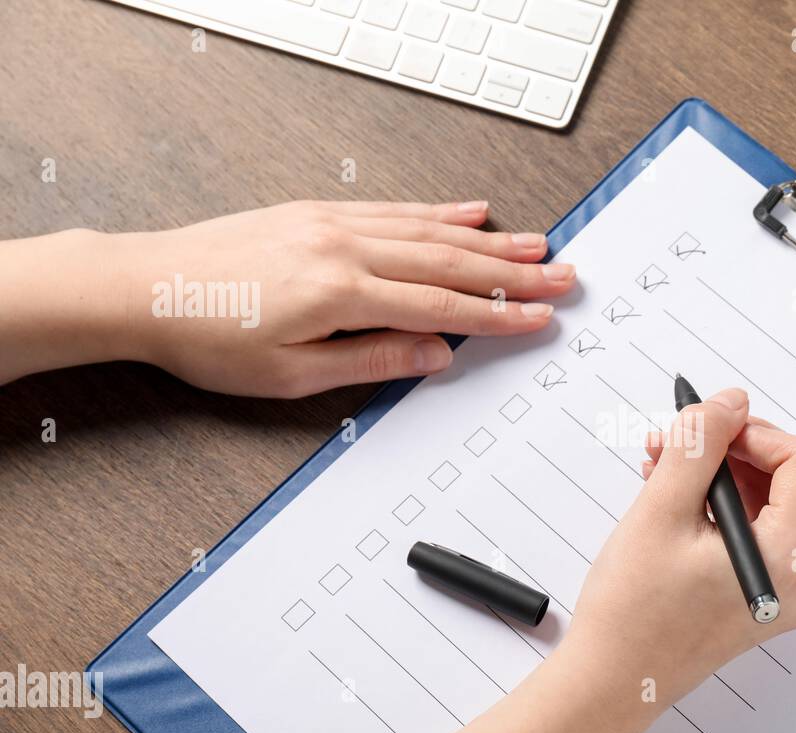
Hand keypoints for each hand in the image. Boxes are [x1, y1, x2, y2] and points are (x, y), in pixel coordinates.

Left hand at [0, 201, 575, 395]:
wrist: (145, 286)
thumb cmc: (209, 337)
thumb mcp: (292, 372)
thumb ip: (372, 359)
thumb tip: (436, 354)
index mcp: (343, 293)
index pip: (442, 307)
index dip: (498, 317)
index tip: (539, 319)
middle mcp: (345, 247)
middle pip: (450, 262)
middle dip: (514, 272)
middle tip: (562, 277)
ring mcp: (333, 223)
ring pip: (429, 230)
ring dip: (489, 239)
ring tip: (536, 243)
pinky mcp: (318, 212)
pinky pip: (394, 209)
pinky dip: (438, 210)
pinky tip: (469, 211)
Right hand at [245, 391, 795, 732]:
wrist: (610, 684)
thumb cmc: (630, 613)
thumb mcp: (660, 511)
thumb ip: (698, 447)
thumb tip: (730, 402)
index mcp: (790, 560)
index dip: (754, 432)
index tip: (706, 430)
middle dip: (741, 449)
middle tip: (684, 445)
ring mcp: (789, 591)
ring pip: (781, 500)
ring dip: (730, 473)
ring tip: (665, 470)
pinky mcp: (766, 596)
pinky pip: (764, 529)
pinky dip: (728, 504)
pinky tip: (677, 499)